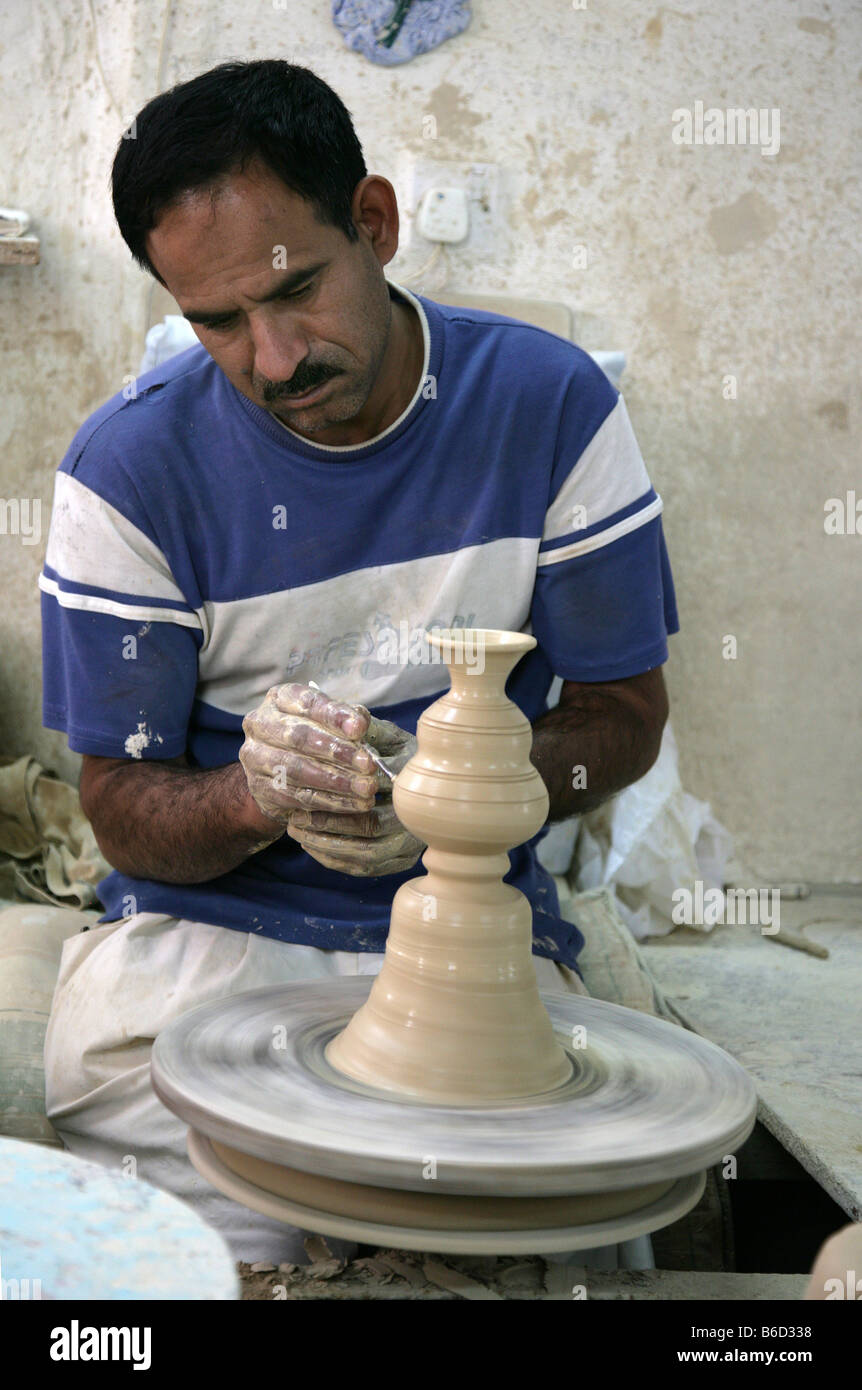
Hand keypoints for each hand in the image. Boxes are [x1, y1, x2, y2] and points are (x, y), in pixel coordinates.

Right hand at [239, 684, 377, 828]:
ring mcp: (255, 757)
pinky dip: (329, 801)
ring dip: (336, 781)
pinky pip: (296, 796)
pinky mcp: (259, 787)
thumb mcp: (329, 721)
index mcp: (279, 698)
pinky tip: (353, 804)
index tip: (360, 728)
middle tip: (368, 764)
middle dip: (337, 752)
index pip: (307, 702)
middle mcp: (260, 724)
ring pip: (297, 770)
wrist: (278, 772)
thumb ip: (345, 719)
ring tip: (366, 788)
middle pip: (298, 737)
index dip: (334, 715)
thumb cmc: (312, 737)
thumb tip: (360, 723)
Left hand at [287, 704, 422, 875]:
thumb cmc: (392, 755)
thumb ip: (366, 728)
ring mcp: (412, 842)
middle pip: (372, 824)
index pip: (378, 786)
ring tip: (296, 830)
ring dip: (326, 842)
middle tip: (296, 815)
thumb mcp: (384, 736)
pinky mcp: (400, 861)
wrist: (421, 787)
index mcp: (415, 777)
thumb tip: (354, 718)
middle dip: (329, 821)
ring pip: (367, 851)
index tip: (308, 785)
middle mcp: (419, 815)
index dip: (343, 788)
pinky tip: (310, 844)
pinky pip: (365, 868)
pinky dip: (334, 858)